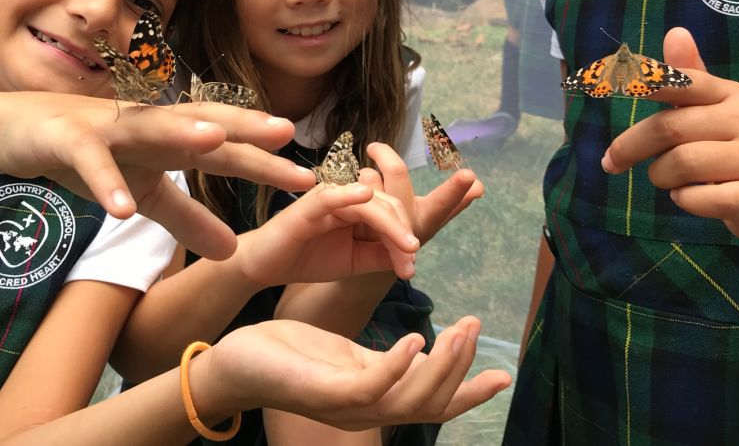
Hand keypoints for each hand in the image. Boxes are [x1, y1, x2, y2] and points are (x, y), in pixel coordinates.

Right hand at [0, 92, 311, 258]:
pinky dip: (107, 185)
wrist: (16, 130)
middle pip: (202, 126)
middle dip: (245, 130)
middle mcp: (149, 127)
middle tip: (287, 132)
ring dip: (182, 133)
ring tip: (218, 141)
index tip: (312, 175)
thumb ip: (188, 218)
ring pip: (151, 129)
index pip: (228, 151)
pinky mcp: (70, 140)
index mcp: (171, 140)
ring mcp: (109, 129)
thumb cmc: (92, 155)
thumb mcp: (145, 190)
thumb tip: (235, 249)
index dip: (266, 160)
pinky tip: (123, 210)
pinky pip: (92, 165)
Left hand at [200, 317, 511, 425]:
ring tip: (463, 329)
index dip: (470, 392)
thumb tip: (421, 348)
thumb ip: (382, 359)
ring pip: (409, 399)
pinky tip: (418, 339)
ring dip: (442, 366)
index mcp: (374, 396)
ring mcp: (345, 405)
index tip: (504, 373)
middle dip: (463, 372)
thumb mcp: (344, 354)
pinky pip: (371, 385)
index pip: (433, 402)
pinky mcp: (323, 392)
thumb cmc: (287, 354)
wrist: (234, 361)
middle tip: (479, 328)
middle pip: (431, 405)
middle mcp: (365, 410)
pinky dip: (399, 366)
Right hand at [238, 183, 420, 285]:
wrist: (268, 266)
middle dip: (403, 232)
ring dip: (391, 224)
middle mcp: (347, 197)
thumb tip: (411, 257)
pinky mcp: (309, 204)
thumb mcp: (354, 261)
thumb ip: (380, 255)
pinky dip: (350, 194)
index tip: (411, 270)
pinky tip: (366, 195)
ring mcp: (329, 197)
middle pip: (387, 204)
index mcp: (359, 207)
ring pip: (369, 203)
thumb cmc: (308, 259)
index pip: (393, 213)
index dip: (406, 236)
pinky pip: (333, 196)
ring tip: (406, 246)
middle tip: (409, 265)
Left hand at [364, 142, 482, 244]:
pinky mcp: (356, 218)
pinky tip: (355, 195)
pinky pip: (354, 185)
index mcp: (427, 218)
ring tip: (365, 183)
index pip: (445, 201)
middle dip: (385, 153)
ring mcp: (379, 221)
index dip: (456, 189)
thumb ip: (455, 201)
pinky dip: (355, 184)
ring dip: (368, 174)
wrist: (370, 259)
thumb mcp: (431, 216)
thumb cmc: (407, 229)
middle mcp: (404, 220)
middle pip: (397, 171)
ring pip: (371, 176)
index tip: (471, 176)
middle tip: (373, 146)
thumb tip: (480, 187)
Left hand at [600, 27, 738, 246]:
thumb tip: (674, 32)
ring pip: (681, 164)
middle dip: (632, 147)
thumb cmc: (736, 146)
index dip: (649, 82)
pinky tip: (693, 196)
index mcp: (729, 94)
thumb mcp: (714, 108)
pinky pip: (698, 198)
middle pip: (670, 128)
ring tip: (671, 180)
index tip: (616, 84)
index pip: (684, 81)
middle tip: (613, 161)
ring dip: (661, 176)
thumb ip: (686, 77)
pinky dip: (683, 200)